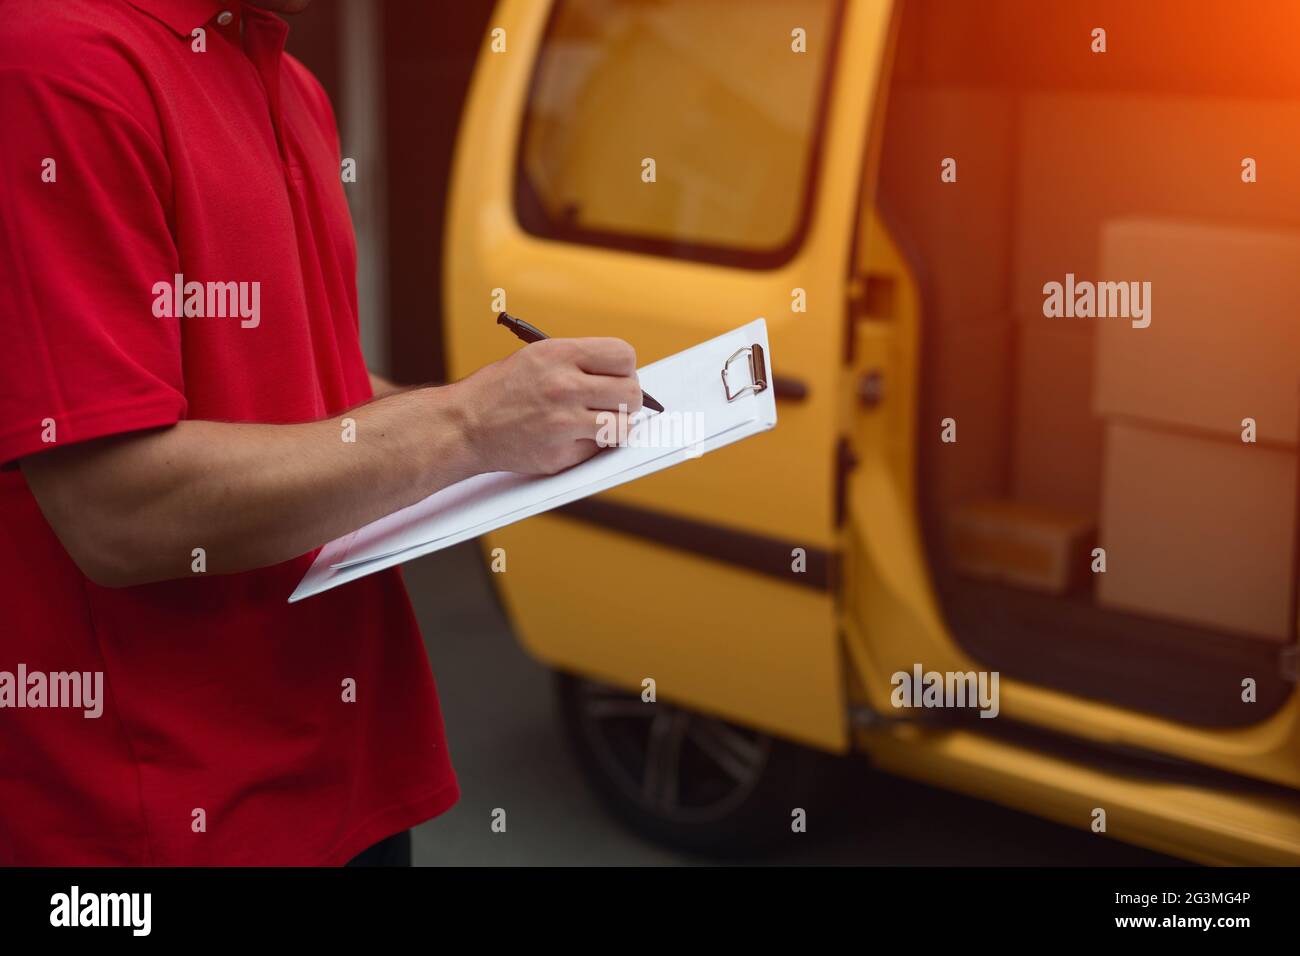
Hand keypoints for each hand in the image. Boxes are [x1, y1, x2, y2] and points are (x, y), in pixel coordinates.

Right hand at [453, 337, 642, 474]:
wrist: (465, 424)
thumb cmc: (504, 388)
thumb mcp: (538, 355)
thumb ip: (580, 361)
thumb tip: (626, 375)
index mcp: (560, 355)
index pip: (624, 356)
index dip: (625, 368)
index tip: (617, 376)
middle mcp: (564, 387)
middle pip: (631, 393)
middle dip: (626, 399)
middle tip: (610, 402)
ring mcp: (563, 424)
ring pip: (623, 426)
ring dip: (615, 425)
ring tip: (594, 420)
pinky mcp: (560, 455)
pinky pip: (599, 449)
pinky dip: (591, 445)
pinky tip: (570, 437)